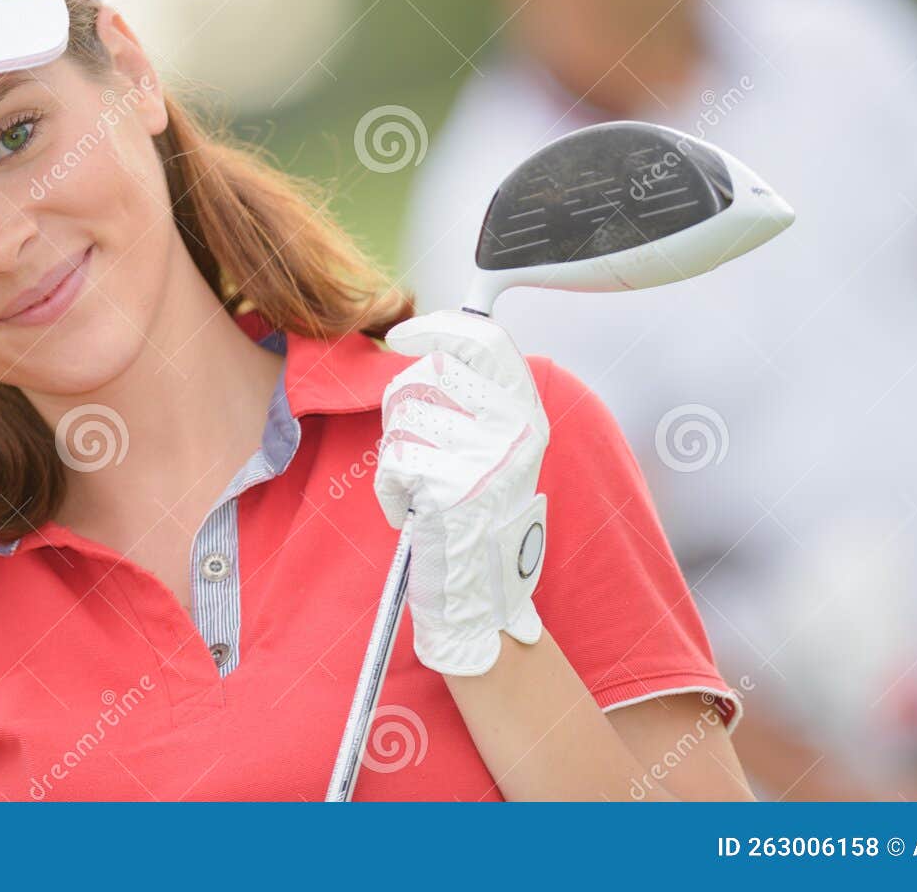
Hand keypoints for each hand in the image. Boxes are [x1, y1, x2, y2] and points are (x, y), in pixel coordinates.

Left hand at [373, 309, 549, 675]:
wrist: (480, 589)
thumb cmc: (477, 515)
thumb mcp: (496, 447)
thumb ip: (474, 398)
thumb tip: (428, 347)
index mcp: (527, 414)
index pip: (487, 341)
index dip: (440, 328)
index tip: (406, 334)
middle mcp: (515, 429)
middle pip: (431, 373)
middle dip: (403, 405)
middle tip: (413, 447)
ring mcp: (486, 457)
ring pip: (405, 414)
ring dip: (396, 450)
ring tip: (419, 484)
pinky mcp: (452, 486)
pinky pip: (393, 461)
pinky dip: (389, 488)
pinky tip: (411, 510)